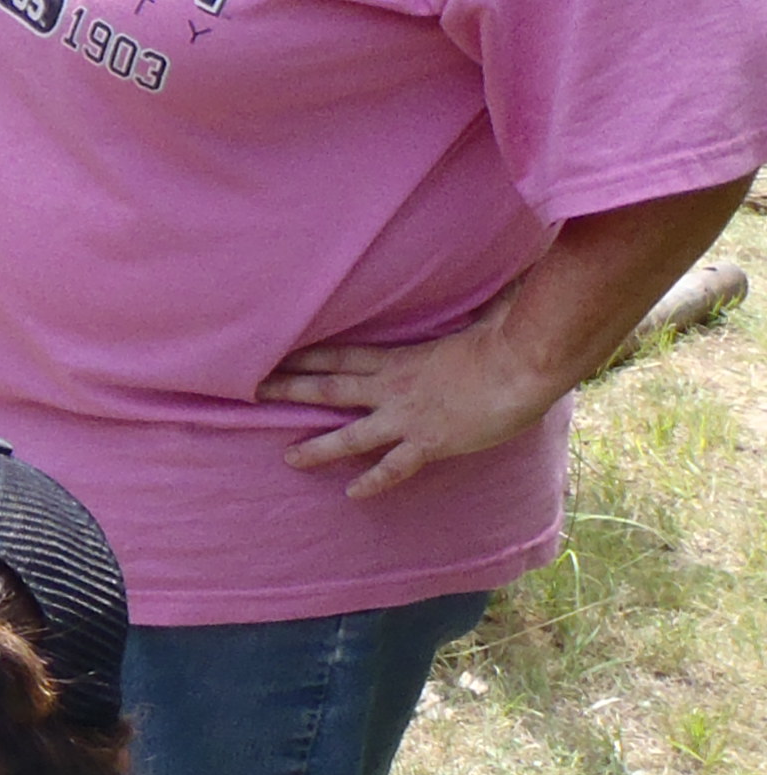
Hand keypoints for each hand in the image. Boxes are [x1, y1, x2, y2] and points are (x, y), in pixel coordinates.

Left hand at [259, 317, 565, 498]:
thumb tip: (479, 280)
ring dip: (317, 447)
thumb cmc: (504, 335)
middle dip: (288, 391)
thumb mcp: (466, 316)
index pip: (338, 354)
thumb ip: (461, 305)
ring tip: (288, 458)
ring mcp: (407, 417)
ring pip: (350, 435)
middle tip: (251, 393)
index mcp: (398, 356)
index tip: (270, 356)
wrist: (522, 365)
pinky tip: (352, 495)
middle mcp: (392, 387)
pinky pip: (393, 468)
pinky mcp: (429, 442)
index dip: (303, 356)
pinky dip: (372, 482)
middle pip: (328, 388)